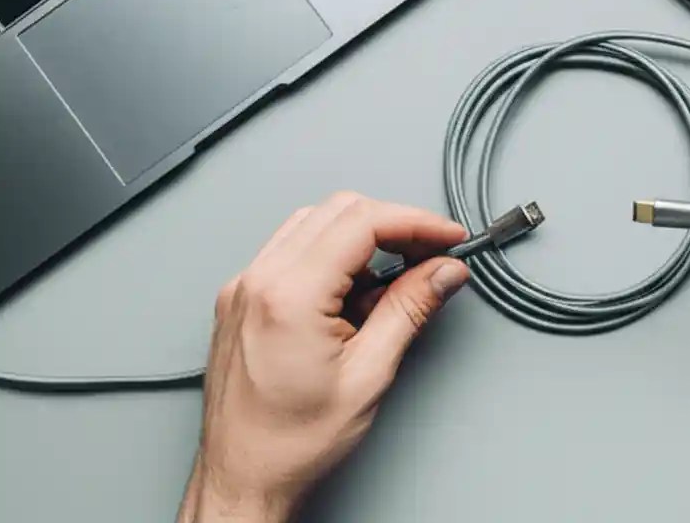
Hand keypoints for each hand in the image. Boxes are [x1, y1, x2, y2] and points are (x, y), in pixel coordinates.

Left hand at [176, 193, 470, 522]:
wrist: (242, 478)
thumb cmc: (289, 443)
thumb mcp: (368, 376)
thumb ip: (409, 310)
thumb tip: (442, 272)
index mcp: (288, 296)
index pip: (362, 222)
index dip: (416, 222)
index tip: (448, 238)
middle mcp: (258, 281)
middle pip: (338, 211)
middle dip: (394, 223)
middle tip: (432, 253)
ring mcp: (244, 288)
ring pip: (314, 223)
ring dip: (363, 236)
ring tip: (398, 276)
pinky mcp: (241, 299)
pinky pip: (291, 250)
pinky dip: (333, 255)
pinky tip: (357, 291)